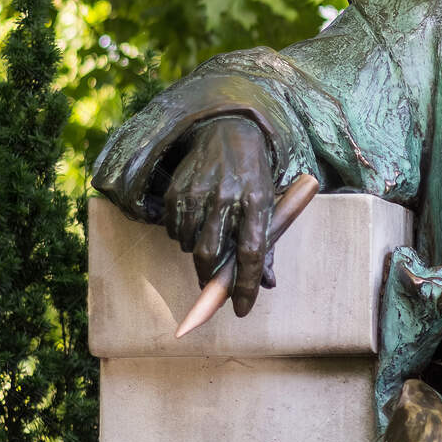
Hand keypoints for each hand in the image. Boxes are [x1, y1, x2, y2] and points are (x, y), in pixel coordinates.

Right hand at [164, 117, 275, 315]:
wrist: (227, 132)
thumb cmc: (253, 176)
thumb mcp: (268, 205)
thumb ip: (267, 245)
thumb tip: (266, 284)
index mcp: (257, 201)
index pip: (252, 252)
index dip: (246, 285)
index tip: (242, 309)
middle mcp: (227, 196)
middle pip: (211, 254)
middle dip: (209, 278)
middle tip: (211, 286)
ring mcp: (199, 191)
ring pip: (189, 245)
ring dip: (195, 255)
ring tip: (206, 242)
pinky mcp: (178, 189)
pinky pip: (173, 229)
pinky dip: (181, 236)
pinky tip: (193, 224)